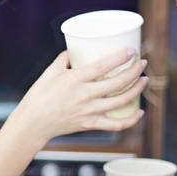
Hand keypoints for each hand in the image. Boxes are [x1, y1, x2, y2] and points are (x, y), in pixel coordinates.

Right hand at [11, 49, 147, 144]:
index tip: (131, 51)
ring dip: (136, 89)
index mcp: (75, 79)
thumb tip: (75, 50)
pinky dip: (131, 120)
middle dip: (134, 71)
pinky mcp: (91, 124)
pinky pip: (116, 124)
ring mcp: (90, 111)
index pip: (104, 66)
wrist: (33, 123)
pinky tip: (140, 112)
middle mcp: (85, 95)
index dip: (121, 57)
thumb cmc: (39, 95)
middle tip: (142, 63)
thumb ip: (64, 59)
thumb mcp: (50, 72)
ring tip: (143, 80)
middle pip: (118, 82)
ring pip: (121, 101)